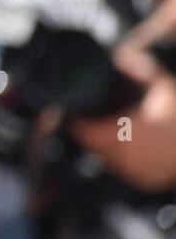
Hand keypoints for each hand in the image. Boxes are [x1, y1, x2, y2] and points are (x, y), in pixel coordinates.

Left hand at [68, 0, 175, 190]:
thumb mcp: (165, 88)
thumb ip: (143, 71)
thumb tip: (124, 57)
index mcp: (130, 133)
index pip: (89, 134)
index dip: (79, 126)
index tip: (73, 117)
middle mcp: (131, 155)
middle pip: (94, 147)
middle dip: (90, 135)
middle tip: (90, 122)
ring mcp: (138, 171)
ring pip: (107, 161)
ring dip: (104, 148)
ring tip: (114, 133)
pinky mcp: (145, 181)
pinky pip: (122, 172)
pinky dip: (121, 161)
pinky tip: (128, 149)